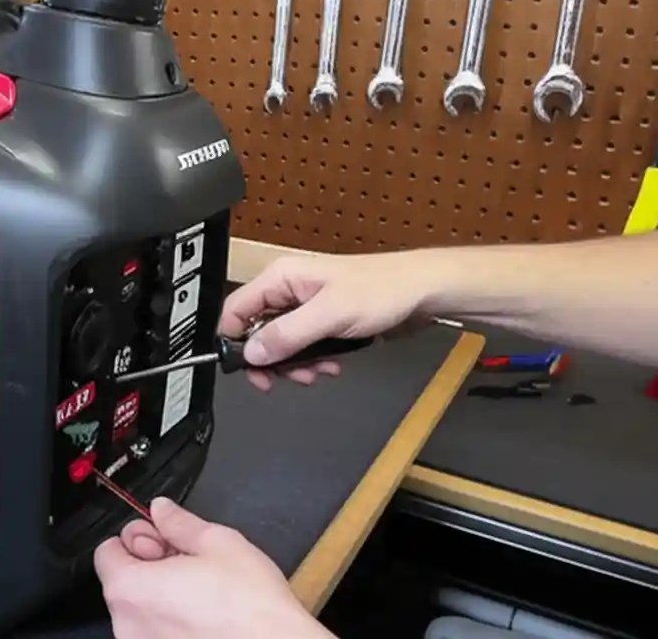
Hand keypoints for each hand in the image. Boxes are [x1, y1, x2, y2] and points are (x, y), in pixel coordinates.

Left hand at [94, 498, 335, 638]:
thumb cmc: (251, 606)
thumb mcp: (217, 542)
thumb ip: (178, 522)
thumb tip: (161, 510)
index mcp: (129, 588)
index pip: (106, 551)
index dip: (138, 539)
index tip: (164, 540)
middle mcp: (127, 624)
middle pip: (122, 580)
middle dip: (150, 566)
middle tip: (189, 564)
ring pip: (141, 609)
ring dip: (161, 595)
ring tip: (201, 592)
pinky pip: (154, 632)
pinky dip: (171, 622)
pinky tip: (203, 617)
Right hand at [219, 253, 430, 390]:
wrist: (423, 292)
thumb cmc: (383, 290)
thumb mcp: (329, 314)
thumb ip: (287, 335)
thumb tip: (251, 353)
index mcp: (281, 278)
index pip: (235, 309)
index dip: (234, 340)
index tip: (246, 368)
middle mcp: (288, 290)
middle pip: (255, 331)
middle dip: (270, 359)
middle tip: (282, 379)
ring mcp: (305, 307)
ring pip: (280, 344)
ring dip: (294, 364)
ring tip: (316, 372)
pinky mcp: (322, 321)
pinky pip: (303, 347)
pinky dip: (312, 361)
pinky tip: (330, 365)